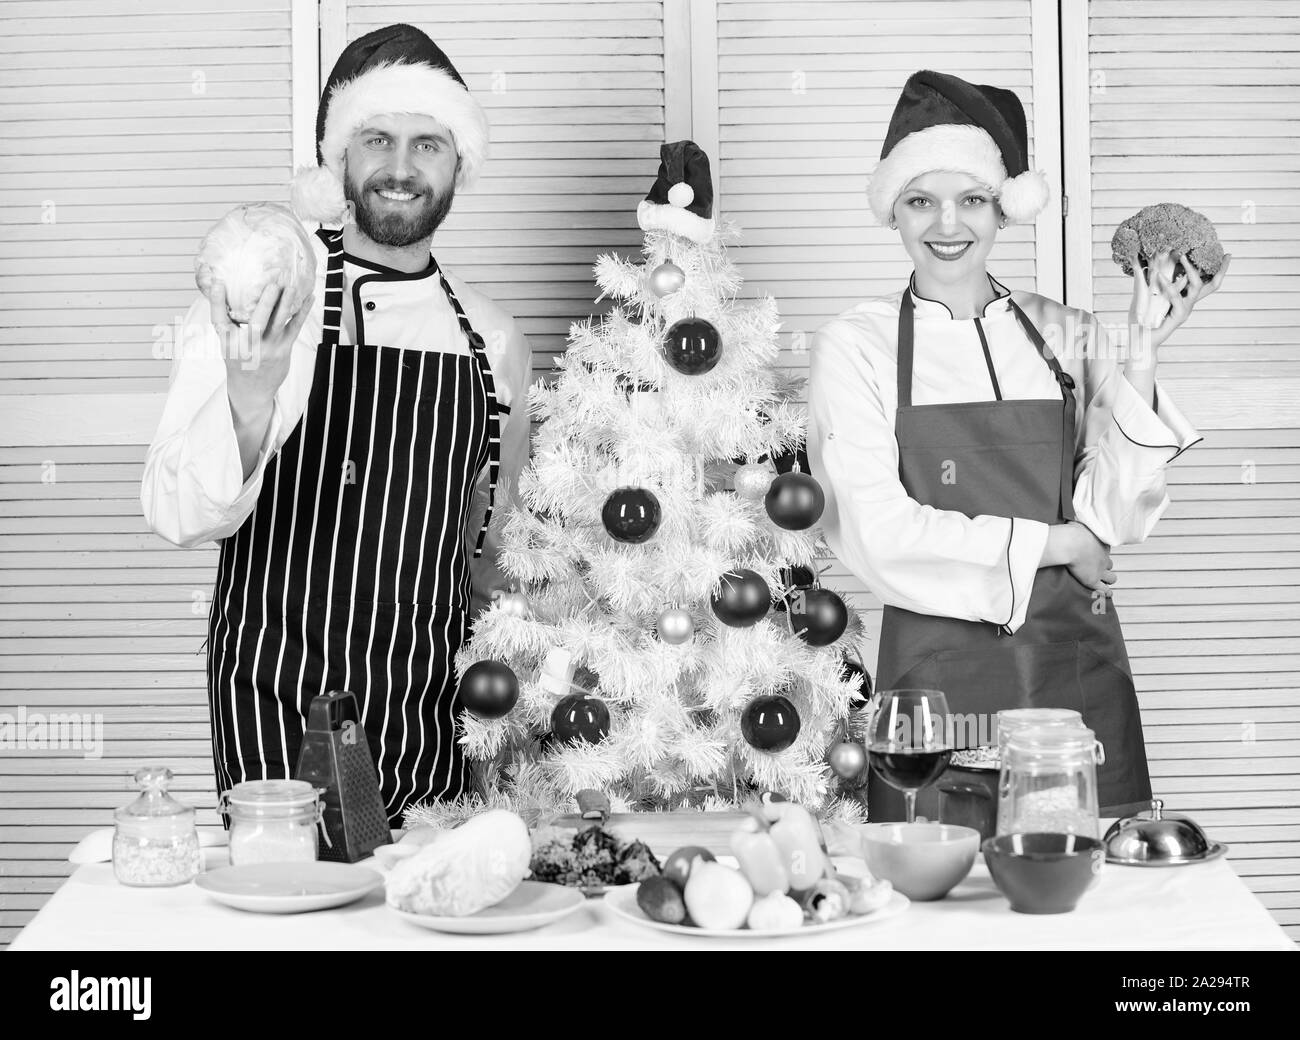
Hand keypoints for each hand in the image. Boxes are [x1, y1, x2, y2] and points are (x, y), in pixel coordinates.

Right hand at [210, 279, 313, 410]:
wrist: (251, 390)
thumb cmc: (239, 359)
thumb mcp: (227, 342)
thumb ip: (227, 319)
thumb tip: (224, 286)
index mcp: (229, 342)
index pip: (219, 320)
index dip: (216, 301)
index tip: (217, 283)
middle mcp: (248, 347)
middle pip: (256, 322)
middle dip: (266, 302)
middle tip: (273, 283)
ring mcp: (267, 349)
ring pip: (278, 323)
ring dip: (286, 304)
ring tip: (291, 286)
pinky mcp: (283, 350)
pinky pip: (294, 328)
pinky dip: (302, 312)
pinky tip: (309, 298)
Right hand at [1064, 521, 1115, 592]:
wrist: (1071, 543)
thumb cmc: (1072, 532)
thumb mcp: (1078, 522)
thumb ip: (1079, 523)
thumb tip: (1073, 518)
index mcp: (1102, 543)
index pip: (1105, 549)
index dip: (1100, 552)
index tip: (1095, 553)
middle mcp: (1104, 557)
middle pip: (1109, 564)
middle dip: (1105, 566)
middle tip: (1097, 568)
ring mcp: (1100, 569)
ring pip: (1112, 578)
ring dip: (1108, 579)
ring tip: (1103, 582)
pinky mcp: (1093, 580)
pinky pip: (1104, 589)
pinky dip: (1106, 591)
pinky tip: (1106, 594)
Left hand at [1128, 250, 1230, 351]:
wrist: (1139, 342)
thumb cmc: (1141, 320)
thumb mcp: (1145, 297)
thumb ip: (1149, 282)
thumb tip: (1147, 263)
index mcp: (1185, 298)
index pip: (1206, 282)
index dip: (1218, 270)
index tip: (1226, 255)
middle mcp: (1189, 303)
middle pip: (1213, 285)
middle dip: (1221, 269)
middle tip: (1227, 254)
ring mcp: (1185, 310)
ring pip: (1197, 286)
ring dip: (1190, 269)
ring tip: (1181, 255)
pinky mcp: (1178, 317)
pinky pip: (1176, 297)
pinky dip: (1168, 285)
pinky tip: (1158, 275)